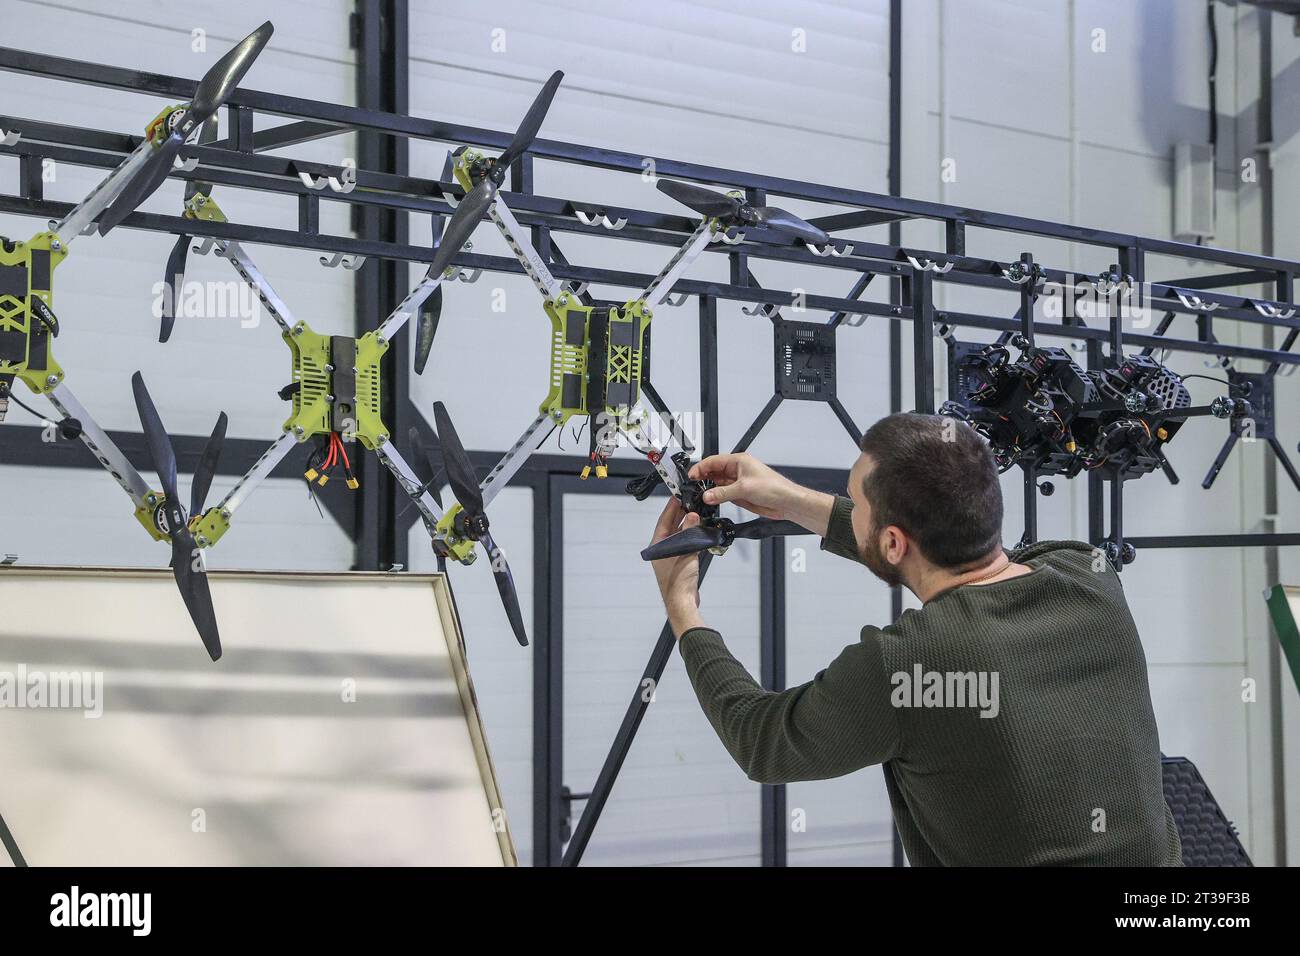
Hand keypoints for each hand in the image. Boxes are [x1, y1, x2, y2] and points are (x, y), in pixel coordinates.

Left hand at [649, 497, 704, 635]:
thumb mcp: (685, 551)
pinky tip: (700, 532)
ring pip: (680, 535)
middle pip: (671, 527)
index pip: (664, 520)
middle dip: (681, 515)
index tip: (677, 496)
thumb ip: (689, 532)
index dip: (671, 508)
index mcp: (657, 545)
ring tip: (697, 514)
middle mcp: (662, 549)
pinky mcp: (680, 563)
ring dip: (688, 526)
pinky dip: (693, 538)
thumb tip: (692, 516)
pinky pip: (686, 545)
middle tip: (689, 502)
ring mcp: (671, 556)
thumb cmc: (678, 581)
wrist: (682, 602)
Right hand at [689, 452, 834, 533]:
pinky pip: (722, 494)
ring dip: (708, 489)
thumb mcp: (744, 489)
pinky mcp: (739, 494)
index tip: (690, 476)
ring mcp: (737, 482)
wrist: (786, 503)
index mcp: (739, 461)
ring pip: (716, 484)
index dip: (700, 468)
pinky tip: (709, 500)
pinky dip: (715, 497)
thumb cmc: (774, 488)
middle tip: (691, 486)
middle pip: (713, 472)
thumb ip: (722, 493)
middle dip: (701, 478)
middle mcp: (737, 470)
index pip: (713, 461)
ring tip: (697, 494)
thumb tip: (707, 495)